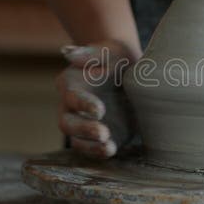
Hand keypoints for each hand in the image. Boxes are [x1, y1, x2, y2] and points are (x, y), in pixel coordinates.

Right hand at [56, 40, 136, 158]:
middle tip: (104, 132)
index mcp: (71, 84)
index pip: (71, 97)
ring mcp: (84, 124)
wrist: (135, 74)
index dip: (83, 104)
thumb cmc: (119, 58)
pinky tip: (111, 150)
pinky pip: (93, 149)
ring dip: (90, 146)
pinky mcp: (99, 137)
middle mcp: (72, 106)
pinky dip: (100, 152)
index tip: (100, 110)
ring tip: (108, 146)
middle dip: (83, 130)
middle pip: (67, 123)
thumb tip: (67, 53)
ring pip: (77, 140)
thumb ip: (92, 53)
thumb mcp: (111, 51)